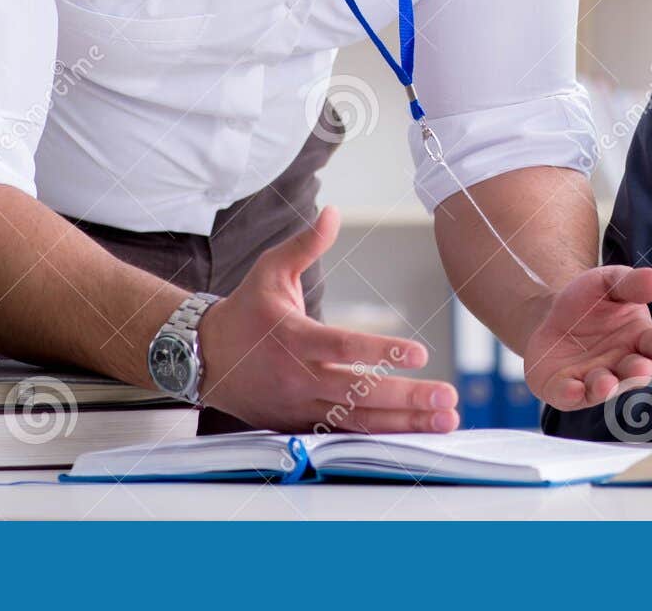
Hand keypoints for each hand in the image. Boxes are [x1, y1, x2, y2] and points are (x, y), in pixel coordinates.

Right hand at [197, 206, 458, 431]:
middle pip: (358, 393)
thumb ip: (306, 244)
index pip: (343, 347)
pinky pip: (344, 436)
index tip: (421, 354)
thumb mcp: (270, 269)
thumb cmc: (245, 310)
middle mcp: (298, 377)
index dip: (382, 352)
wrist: (203, 359)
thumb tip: (332, 212)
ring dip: (403, 424)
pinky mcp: (300, 426)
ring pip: (357, 421)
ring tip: (445, 421)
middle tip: (447, 399)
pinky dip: (378, 439)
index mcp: (293, 337)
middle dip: (406, 398)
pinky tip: (413, 436)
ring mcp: (299, 407)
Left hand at [521, 266, 651, 409]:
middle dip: (638, 371)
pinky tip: (572, 389)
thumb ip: (632, 283)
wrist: (550, 311)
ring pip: (604, 388)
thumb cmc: (590, 299)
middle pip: (635, 373)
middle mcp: (621, 364)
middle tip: (640, 367)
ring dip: (606, 387)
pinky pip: (569, 396)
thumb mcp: (608, 282)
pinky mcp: (565, 388)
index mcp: (639, 338)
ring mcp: (594, 379)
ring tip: (606, 383)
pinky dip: (571, 394)